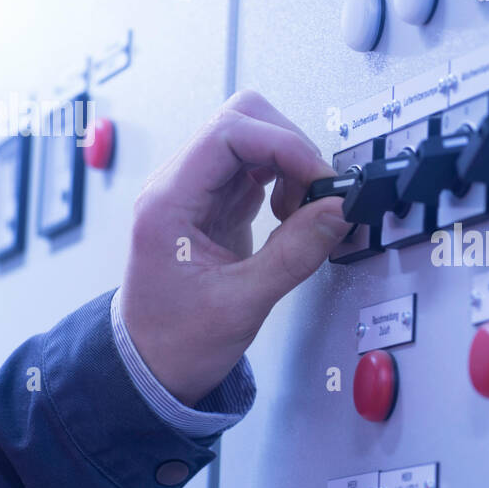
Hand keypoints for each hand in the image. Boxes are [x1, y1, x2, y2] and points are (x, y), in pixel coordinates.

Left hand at [119, 90, 349, 404]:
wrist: (150, 367)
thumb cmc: (176, 342)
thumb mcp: (243, 303)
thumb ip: (296, 253)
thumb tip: (338, 210)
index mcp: (169, 202)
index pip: (229, 132)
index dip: (283, 144)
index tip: (318, 177)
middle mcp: (178, 187)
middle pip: (241, 120)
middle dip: (289, 145)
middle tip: (316, 190)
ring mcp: (197, 193)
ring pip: (252, 139)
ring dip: (289, 164)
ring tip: (304, 210)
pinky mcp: (215, 205)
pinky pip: (256, 170)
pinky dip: (285, 182)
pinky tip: (292, 215)